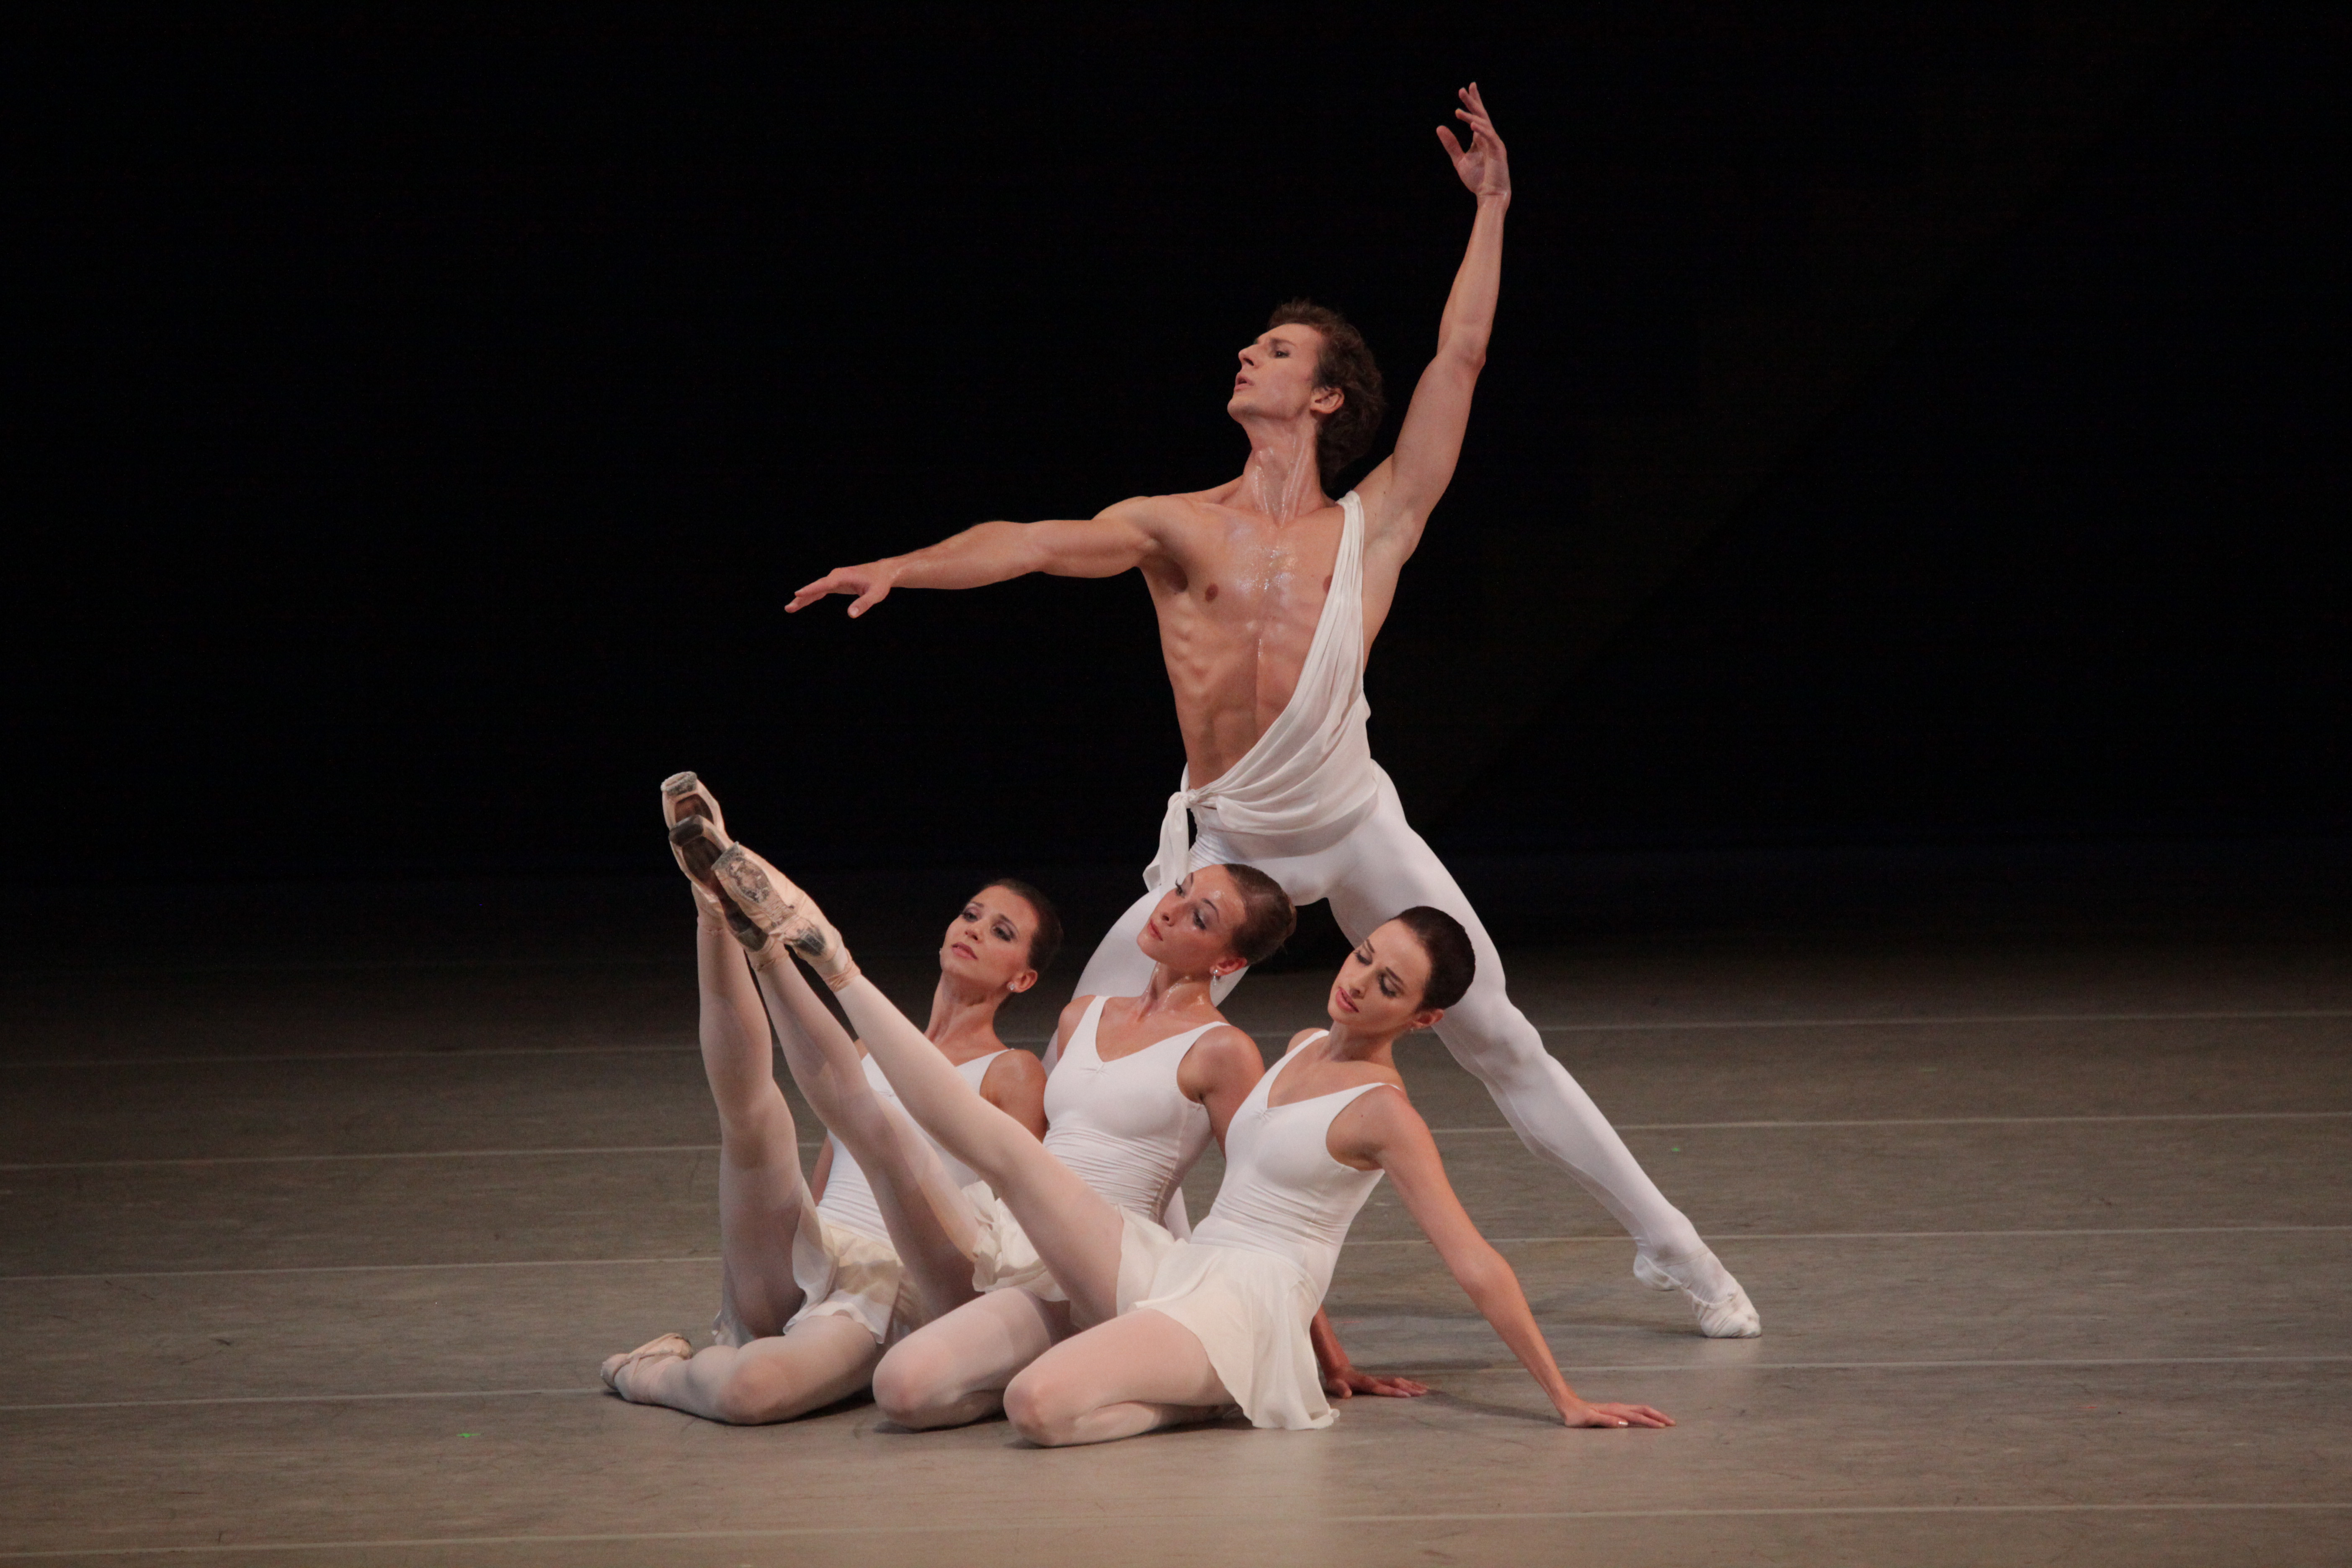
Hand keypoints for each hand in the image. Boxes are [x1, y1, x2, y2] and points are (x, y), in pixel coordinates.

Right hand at [787, 560, 897, 616]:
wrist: (883, 573)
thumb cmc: (880, 583)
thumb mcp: (875, 595)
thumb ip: (863, 604)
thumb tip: (851, 615)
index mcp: (842, 577)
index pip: (823, 585)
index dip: (810, 590)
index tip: (797, 594)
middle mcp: (835, 576)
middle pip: (815, 588)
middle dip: (801, 597)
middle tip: (789, 608)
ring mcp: (834, 580)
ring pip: (816, 590)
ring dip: (803, 599)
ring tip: (790, 609)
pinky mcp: (836, 584)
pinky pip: (820, 591)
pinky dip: (811, 597)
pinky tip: (802, 603)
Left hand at [1324, 1365, 1430, 1400]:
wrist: (1340, 1370)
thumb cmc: (1338, 1381)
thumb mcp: (1335, 1385)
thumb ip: (1341, 1389)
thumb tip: (1346, 1394)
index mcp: (1366, 1383)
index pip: (1382, 1388)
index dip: (1393, 1391)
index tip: (1406, 1395)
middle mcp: (1376, 1380)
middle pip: (1395, 1383)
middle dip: (1409, 1388)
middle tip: (1423, 1393)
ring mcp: (1380, 1378)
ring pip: (1399, 1381)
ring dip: (1412, 1385)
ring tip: (1425, 1390)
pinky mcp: (1382, 1380)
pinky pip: (1398, 1381)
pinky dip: (1408, 1383)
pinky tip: (1417, 1386)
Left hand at [1435, 82, 1508, 201]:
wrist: (1490, 195)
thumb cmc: (1477, 180)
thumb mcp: (1460, 160)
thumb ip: (1451, 144)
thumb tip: (1439, 127)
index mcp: (1481, 138)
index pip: (1477, 116)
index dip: (1472, 102)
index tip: (1466, 88)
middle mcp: (1489, 138)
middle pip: (1481, 115)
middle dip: (1472, 102)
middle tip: (1462, 90)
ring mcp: (1495, 143)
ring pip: (1483, 124)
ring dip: (1471, 117)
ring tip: (1458, 112)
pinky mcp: (1499, 151)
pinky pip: (1490, 137)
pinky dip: (1481, 130)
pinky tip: (1472, 125)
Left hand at [1560, 1398, 1673, 1428]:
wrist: (1568, 1405)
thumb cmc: (1576, 1416)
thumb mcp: (1589, 1420)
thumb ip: (1606, 1421)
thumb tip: (1625, 1423)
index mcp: (1615, 1410)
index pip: (1637, 1416)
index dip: (1651, 1422)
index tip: (1663, 1428)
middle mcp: (1619, 1407)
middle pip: (1644, 1410)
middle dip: (1659, 1416)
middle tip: (1673, 1423)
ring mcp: (1618, 1408)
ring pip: (1641, 1409)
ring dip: (1654, 1414)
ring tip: (1666, 1422)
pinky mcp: (1616, 1410)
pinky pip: (1635, 1411)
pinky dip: (1646, 1415)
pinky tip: (1648, 1420)